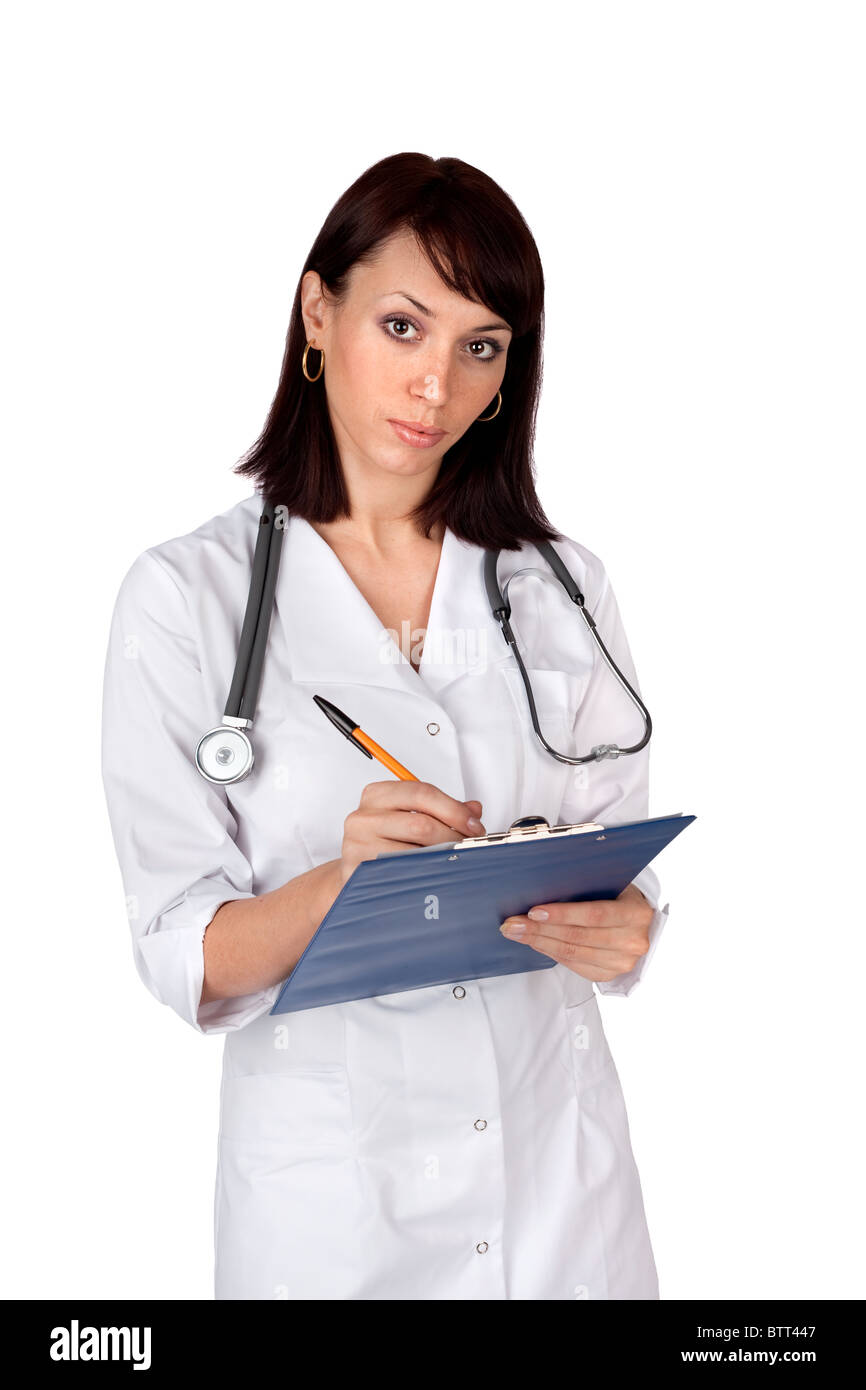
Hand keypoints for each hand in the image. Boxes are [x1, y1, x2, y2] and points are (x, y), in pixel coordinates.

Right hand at [339, 782, 484, 886]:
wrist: (354, 874)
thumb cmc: (386, 843)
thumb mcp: (411, 818)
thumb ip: (443, 810)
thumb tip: (474, 810)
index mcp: (377, 795)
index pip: (422, 793)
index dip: (454, 810)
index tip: (474, 825)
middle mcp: (363, 817)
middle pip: (421, 824)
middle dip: (453, 837)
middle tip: (469, 847)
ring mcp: (357, 845)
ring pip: (414, 852)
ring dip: (441, 859)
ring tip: (453, 862)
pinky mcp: (358, 872)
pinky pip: (402, 874)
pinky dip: (425, 874)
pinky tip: (433, 875)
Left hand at [499, 882, 652, 983]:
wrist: (641, 921)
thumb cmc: (621, 896)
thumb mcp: (613, 884)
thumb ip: (588, 885)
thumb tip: (543, 886)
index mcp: (637, 913)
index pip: (594, 915)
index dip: (562, 914)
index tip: (534, 911)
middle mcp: (633, 941)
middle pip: (578, 937)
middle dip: (540, 929)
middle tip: (513, 923)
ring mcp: (623, 962)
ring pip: (573, 954)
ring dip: (540, 942)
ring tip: (517, 932)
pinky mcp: (610, 974)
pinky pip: (574, 965)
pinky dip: (551, 953)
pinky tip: (536, 942)